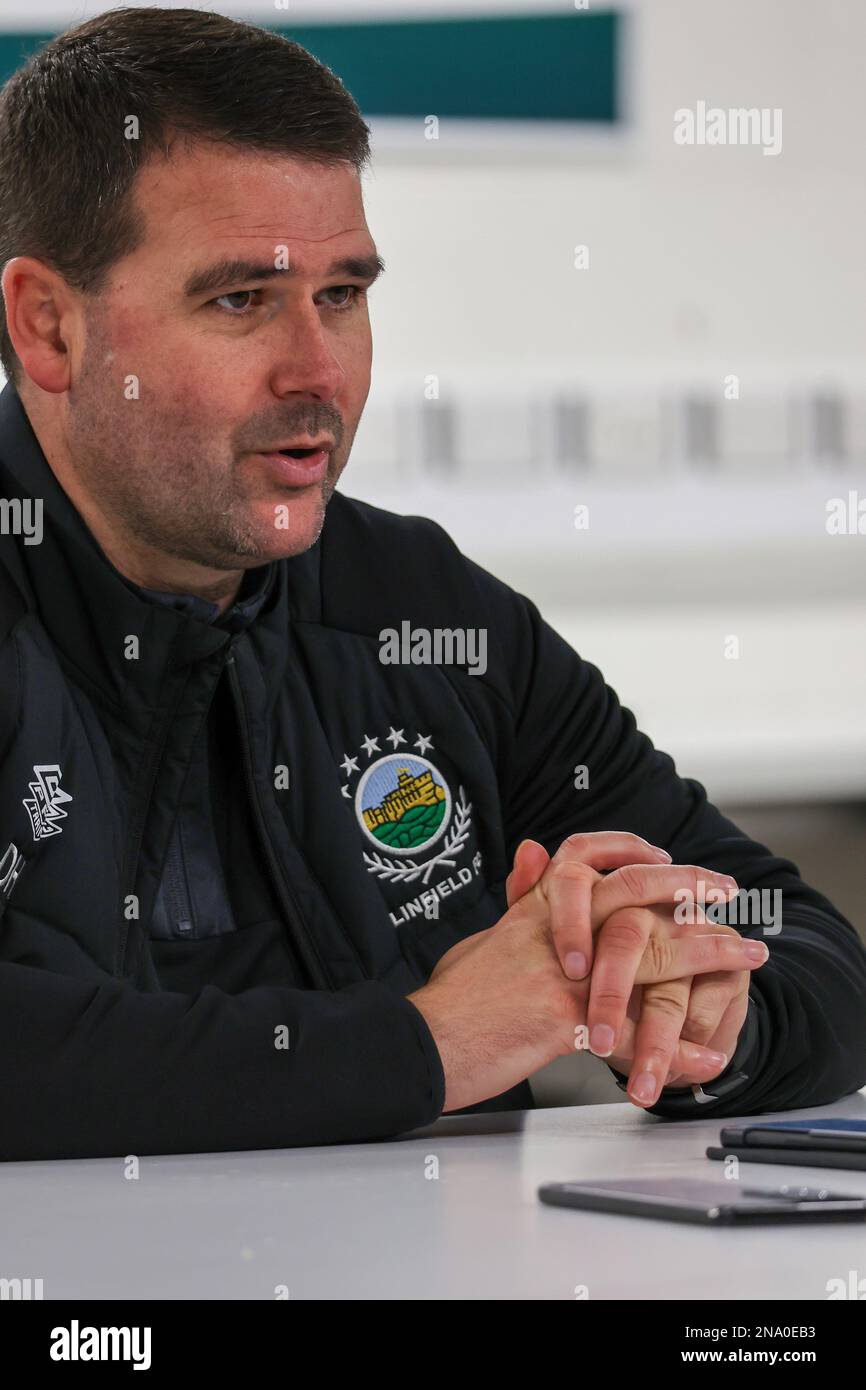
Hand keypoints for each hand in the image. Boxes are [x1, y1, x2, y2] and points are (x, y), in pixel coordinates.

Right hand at [408, 843, 766, 1113]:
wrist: (420, 1042)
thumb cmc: (448, 1001)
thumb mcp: (484, 936)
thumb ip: (520, 899)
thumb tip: (536, 849)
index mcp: (532, 912)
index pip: (585, 856)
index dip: (630, 850)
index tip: (663, 855)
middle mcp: (549, 930)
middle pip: (632, 890)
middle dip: (689, 887)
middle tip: (727, 891)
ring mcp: (558, 971)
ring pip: (648, 950)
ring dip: (707, 954)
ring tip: (747, 957)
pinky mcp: (560, 1017)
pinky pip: (634, 1032)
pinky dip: (674, 1050)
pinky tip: (704, 1060)